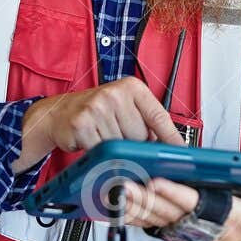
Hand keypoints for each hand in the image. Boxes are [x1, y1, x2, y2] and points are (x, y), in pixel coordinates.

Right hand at [13, 77, 183, 172]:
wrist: (59, 113)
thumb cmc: (97, 111)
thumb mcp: (125, 108)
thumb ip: (147, 122)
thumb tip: (170, 147)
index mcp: (132, 87)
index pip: (159, 116)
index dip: (171, 138)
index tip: (181, 153)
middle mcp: (115, 94)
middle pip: (140, 136)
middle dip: (133, 144)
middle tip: (118, 135)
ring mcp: (97, 107)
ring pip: (121, 145)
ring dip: (114, 148)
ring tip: (103, 136)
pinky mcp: (82, 124)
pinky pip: (102, 151)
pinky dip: (99, 153)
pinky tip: (92, 140)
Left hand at [120, 177, 240, 240]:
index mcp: (221, 218)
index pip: (194, 203)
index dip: (175, 194)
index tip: (157, 182)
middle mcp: (199, 225)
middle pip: (165, 211)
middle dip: (142, 199)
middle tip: (120, 184)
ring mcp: (186, 231)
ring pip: (153, 218)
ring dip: (130, 206)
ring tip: (109, 191)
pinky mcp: (177, 232)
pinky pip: (149, 224)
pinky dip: (130, 216)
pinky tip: (110, 206)